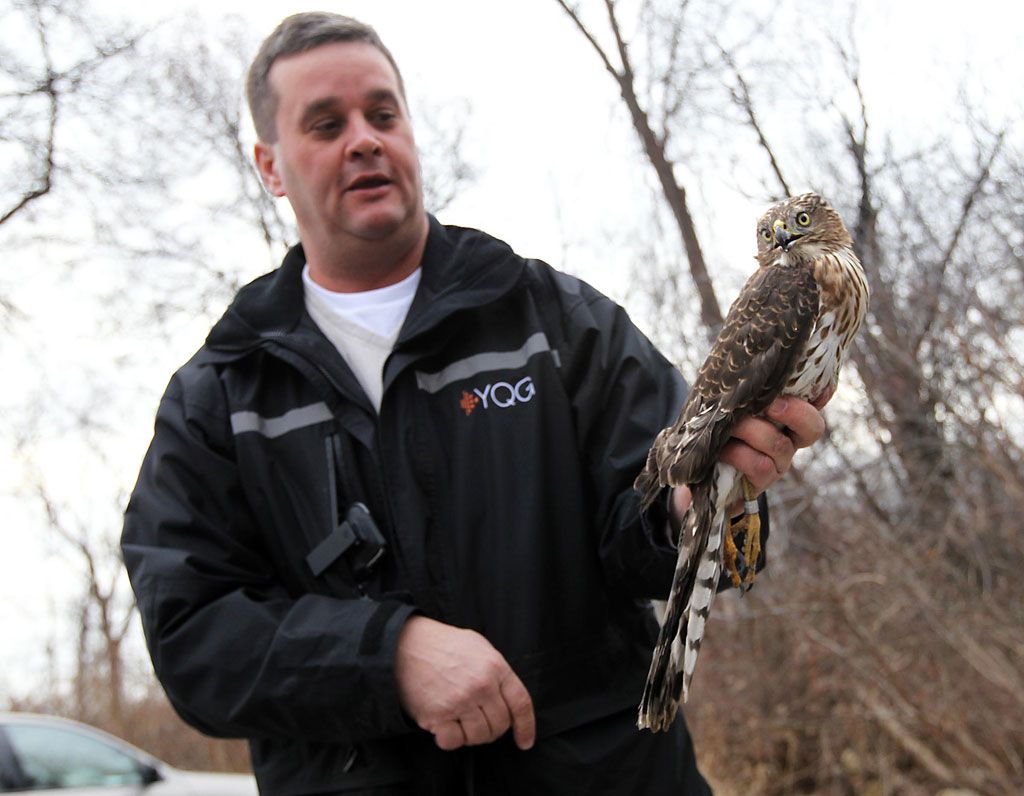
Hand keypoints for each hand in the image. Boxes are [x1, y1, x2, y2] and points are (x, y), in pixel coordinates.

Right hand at [394, 616, 535, 751]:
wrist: (406, 645)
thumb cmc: (444, 645)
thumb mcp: (478, 646)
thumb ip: (496, 671)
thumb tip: (508, 698)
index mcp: (495, 667)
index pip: (521, 703)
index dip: (526, 727)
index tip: (525, 742)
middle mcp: (480, 686)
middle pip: (500, 724)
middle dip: (493, 729)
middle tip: (479, 720)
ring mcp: (460, 702)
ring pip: (480, 736)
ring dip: (472, 735)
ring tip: (460, 720)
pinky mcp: (438, 715)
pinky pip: (453, 742)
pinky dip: (451, 739)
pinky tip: (445, 725)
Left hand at [669, 396, 825, 519]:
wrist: (697, 467)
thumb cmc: (714, 425)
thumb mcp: (726, 402)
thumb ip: (739, 387)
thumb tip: (741, 360)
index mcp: (786, 414)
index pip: (816, 401)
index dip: (821, 392)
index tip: (811, 383)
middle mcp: (789, 438)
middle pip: (813, 426)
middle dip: (795, 411)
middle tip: (771, 404)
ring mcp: (779, 461)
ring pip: (779, 444)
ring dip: (751, 430)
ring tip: (729, 426)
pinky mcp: (763, 480)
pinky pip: (760, 465)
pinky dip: (738, 454)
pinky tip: (721, 450)